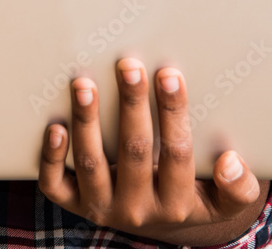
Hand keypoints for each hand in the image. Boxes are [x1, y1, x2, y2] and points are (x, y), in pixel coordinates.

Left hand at [38, 58, 266, 245]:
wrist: (155, 223)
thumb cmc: (187, 194)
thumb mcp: (221, 200)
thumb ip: (237, 187)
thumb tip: (230, 162)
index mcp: (177, 203)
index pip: (177, 153)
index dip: (173, 113)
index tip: (170, 75)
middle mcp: (137, 208)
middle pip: (135, 152)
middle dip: (132, 105)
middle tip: (129, 66)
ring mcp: (101, 205)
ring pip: (92, 164)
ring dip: (87, 121)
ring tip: (84, 84)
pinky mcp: (72, 202)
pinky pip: (56, 184)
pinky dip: (53, 156)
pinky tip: (56, 126)